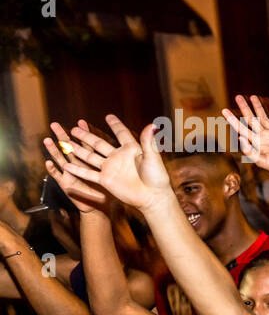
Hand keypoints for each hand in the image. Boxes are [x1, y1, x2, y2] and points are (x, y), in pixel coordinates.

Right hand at [53, 115, 171, 213]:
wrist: (152, 198)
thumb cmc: (157, 178)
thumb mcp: (153, 158)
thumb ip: (148, 142)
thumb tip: (152, 124)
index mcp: (131, 150)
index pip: (122, 134)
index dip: (115, 125)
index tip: (109, 116)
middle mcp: (118, 157)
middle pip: (99, 144)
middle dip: (86, 136)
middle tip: (74, 128)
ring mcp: (110, 168)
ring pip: (90, 156)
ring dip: (78, 149)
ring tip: (66, 142)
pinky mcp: (106, 180)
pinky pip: (89, 173)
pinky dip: (77, 169)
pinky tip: (66, 164)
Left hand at [222, 95, 268, 178]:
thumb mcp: (262, 161)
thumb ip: (250, 151)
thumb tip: (240, 138)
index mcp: (256, 142)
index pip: (241, 128)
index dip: (232, 119)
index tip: (224, 110)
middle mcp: (264, 136)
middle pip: (251, 119)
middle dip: (244, 108)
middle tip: (238, 96)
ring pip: (264, 118)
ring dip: (258, 107)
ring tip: (253, 96)